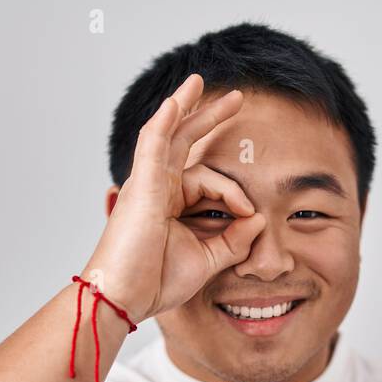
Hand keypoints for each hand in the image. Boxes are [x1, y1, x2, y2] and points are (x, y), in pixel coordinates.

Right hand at [83, 73, 266, 321]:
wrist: (123, 298)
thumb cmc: (155, 282)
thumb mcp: (207, 260)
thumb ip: (234, 240)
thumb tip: (258, 217)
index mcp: (169, 206)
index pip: (208, 182)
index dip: (235, 194)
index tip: (249, 214)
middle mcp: (156, 190)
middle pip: (185, 144)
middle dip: (210, 118)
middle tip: (237, 98)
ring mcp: (147, 185)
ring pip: (170, 137)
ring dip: (188, 107)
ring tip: (203, 82)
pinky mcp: (142, 187)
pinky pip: (153, 144)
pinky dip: (165, 121)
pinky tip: (178, 101)